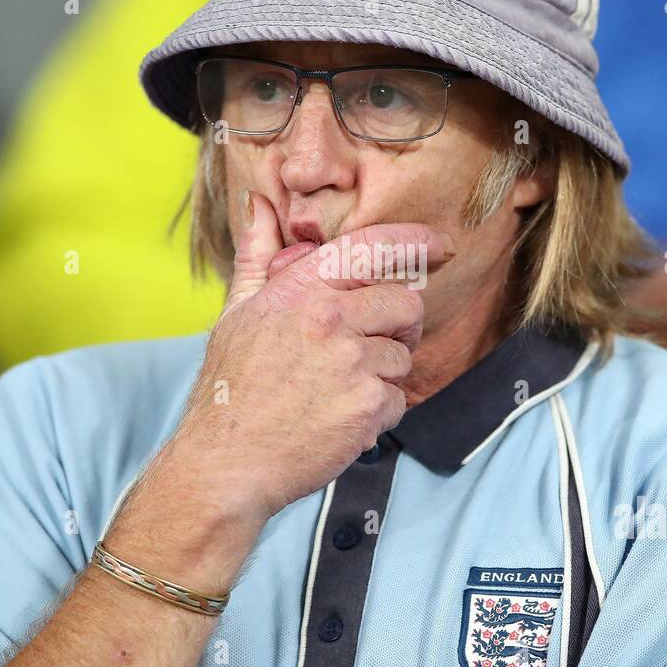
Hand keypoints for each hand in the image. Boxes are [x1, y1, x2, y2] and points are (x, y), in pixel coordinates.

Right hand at [168, 191, 455, 521]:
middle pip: (405, 302)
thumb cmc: (229, 390)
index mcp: (299, 290)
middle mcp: (329, 318)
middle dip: (401, 324)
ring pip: (402, 356)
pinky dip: (377, 415)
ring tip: (338, 393)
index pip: (371, 248)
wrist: (226, 462)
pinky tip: (341, 422)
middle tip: (380, 345)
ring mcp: (351, 362)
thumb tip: (259, 203)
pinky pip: (398, 399)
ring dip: (381, 376)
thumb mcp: (237, 313)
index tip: (440, 245)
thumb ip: (258, 256)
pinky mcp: (367, 405)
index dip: (414, 241)